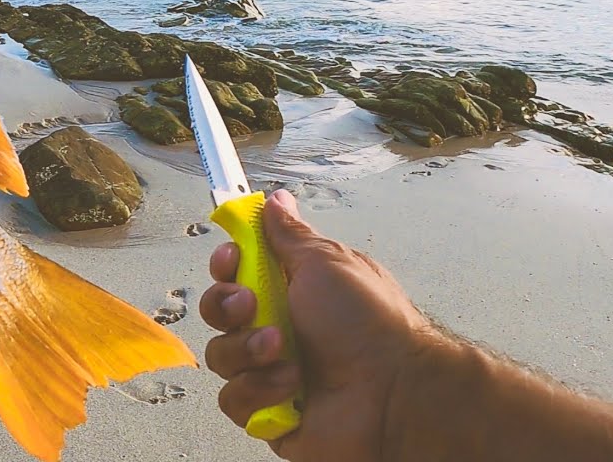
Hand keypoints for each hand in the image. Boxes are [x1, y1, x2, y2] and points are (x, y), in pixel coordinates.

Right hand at [199, 190, 435, 461]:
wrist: (395, 391)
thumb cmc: (369, 321)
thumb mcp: (325, 263)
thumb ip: (289, 234)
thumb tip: (274, 199)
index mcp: (289, 290)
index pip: (234, 272)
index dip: (225, 265)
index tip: (233, 259)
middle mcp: (276, 328)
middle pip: (217, 311)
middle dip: (227, 306)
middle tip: (253, 306)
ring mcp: (270, 371)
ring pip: (221, 356)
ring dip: (248, 350)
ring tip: (284, 350)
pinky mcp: (268, 413)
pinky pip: (234, 399)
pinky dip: (259, 390)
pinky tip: (292, 386)